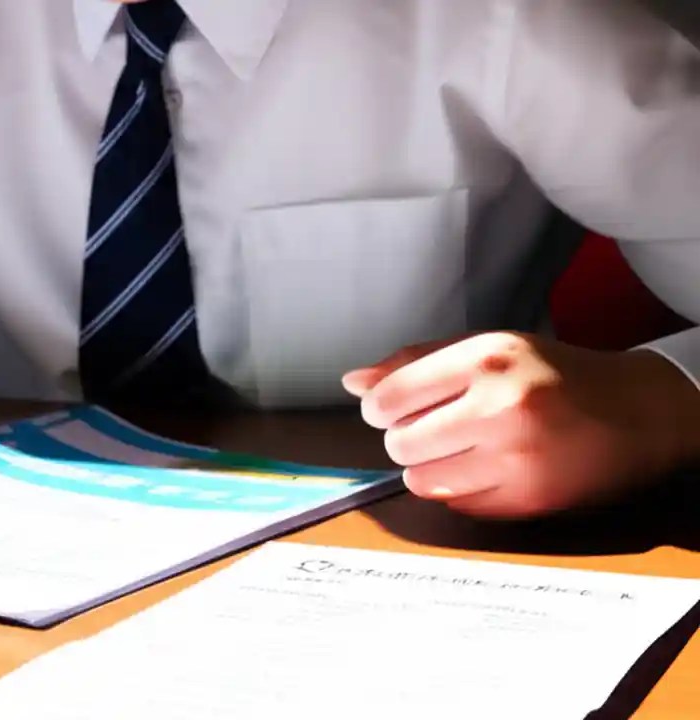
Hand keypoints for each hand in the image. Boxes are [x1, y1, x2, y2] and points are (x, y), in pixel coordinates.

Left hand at [342, 332, 699, 517]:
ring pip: (422, 480)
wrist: (634, 411)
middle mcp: (502, 408)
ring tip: (460, 448)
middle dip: (405, 439)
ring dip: (429, 467)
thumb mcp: (486, 348)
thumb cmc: (549, 373)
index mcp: (486, 361)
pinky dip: (461, 490)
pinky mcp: (529, 499)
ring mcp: (518, 459)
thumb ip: (414, 362)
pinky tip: (488, 467)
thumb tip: (352, 383)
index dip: (379, 408)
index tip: (389, 409)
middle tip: (432, 429)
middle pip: (400, 443)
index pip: (390, 397)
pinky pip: (458, 505)